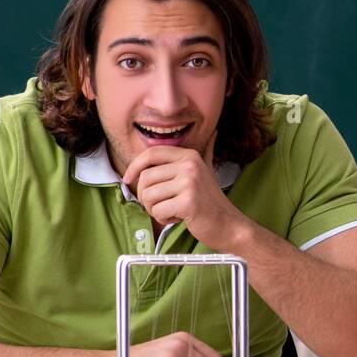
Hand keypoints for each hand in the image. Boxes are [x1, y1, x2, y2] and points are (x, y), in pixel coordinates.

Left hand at [121, 128, 250, 248]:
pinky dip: (164, 219)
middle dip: (147, 197)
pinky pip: (158, 211)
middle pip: (145, 178)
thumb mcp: (207, 170)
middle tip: (163, 204)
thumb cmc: (211, 201)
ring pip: (148, 196)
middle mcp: (190, 165)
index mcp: (189, 156)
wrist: (229, 224)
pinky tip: (179, 217)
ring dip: (155, 210)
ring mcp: (190, 182)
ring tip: (173, 210)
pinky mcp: (188, 202)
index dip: (134, 166)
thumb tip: (215, 132)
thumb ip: (206, 151)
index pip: (151, 153)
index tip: (128, 179)